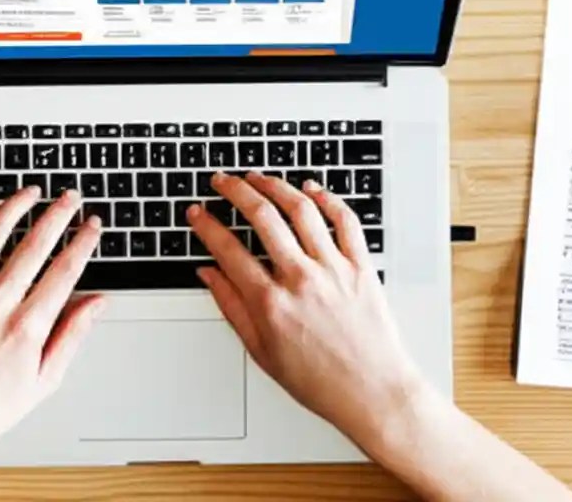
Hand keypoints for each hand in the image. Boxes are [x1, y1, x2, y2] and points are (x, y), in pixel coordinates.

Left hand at [0, 187, 104, 500]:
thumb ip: (73, 334)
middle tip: (70, 198)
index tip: (92, 226)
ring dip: (15, 206)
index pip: (65, 269)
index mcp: (27, 327)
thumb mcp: (44, 379)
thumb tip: (96, 303)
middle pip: (35, 243)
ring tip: (31, 193)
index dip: (83, 241)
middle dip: (58, 214)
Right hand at [187, 172, 427, 448]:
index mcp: (271, 303)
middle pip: (261, 217)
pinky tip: (311, 189)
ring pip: (301, 209)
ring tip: (259, 177)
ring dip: (275, 185)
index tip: (198, 213)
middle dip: (235, 190)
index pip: (227, 249)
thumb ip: (232, 307)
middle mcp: (300, 280)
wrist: (372, 393)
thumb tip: (209, 275)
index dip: (206, 225)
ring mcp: (333, 269)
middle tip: (223, 181)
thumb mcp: (261, 352)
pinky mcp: (361, 266)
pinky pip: (345, 220)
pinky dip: (327, 198)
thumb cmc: (320, 381)